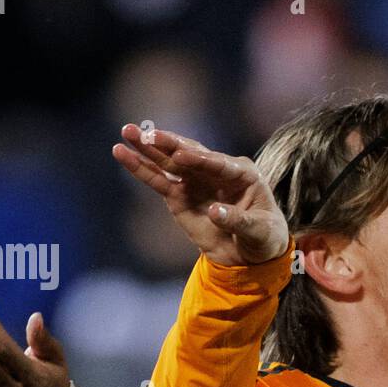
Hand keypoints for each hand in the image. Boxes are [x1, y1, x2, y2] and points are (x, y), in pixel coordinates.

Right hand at [112, 124, 289, 266]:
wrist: (252, 254)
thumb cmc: (264, 237)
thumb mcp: (259, 232)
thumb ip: (238, 221)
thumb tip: (215, 212)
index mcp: (243, 173)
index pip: (219, 163)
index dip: (200, 159)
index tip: (181, 156)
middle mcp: (217, 171)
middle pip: (190, 153)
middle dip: (168, 143)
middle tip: (147, 133)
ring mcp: (197, 181)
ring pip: (170, 162)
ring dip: (148, 148)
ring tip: (126, 132)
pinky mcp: (180, 194)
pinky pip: (159, 180)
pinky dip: (141, 169)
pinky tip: (123, 154)